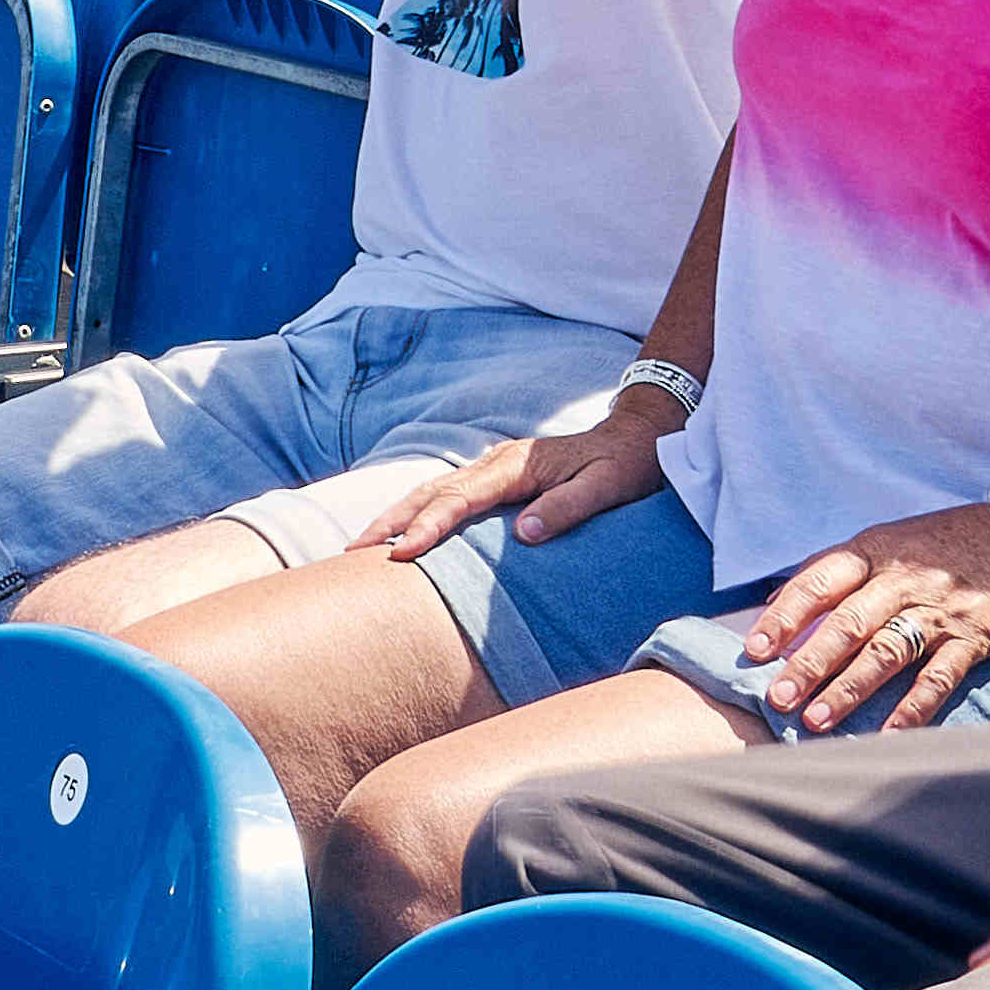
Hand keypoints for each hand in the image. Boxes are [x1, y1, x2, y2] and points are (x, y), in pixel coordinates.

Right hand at [359, 382, 683, 560]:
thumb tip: (523, 533)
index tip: (401, 554)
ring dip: (396, 516)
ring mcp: (491, 467)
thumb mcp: (607, 487)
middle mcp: (495, 462)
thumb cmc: (625, 465)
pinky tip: (401, 532)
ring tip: (362, 546)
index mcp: (515, 466)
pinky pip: (445, 494)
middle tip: (353, 553)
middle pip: (431, 491)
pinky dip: (416, 512)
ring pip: (432, 490)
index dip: (429, 527)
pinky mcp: (494, 478)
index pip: (460, 499)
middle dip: (390, 521)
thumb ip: (568, 508)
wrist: (636, 435)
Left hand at [741, 504, 989, 728]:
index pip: (818, 583)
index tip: (755, 650)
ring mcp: (937, 610)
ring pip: (886, 652)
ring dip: (849, 689)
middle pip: (847, 623)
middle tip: (778, 697)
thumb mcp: (887, 541)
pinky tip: (890, 733)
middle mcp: (901, 580)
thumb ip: (835, 571)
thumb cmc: (942, 545)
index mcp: (874, 552)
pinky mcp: (972, 637)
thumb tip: (775, 602)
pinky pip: (939, 677)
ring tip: (816, 720)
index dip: (784, 617)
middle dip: (808, 663)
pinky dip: (914, 707)